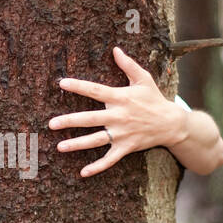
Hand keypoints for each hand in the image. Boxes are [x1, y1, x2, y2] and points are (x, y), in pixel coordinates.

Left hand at [48, 47, 186, 177]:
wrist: (171, 123)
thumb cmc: (154, 99)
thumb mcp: (143, 79)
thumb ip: (128, 64)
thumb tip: (115, 49)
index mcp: (121, 98)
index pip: (95, 90)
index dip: (79, 86)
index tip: (62, 83)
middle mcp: (119, 116)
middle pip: (90, 119)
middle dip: (70, 121)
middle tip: (51, 123)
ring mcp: (122, 134)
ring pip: (95, 140)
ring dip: (77, 144)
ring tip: (59, 147)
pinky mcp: (126, 147)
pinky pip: (110, 159)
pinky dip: (97, 167)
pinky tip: (83, 173)